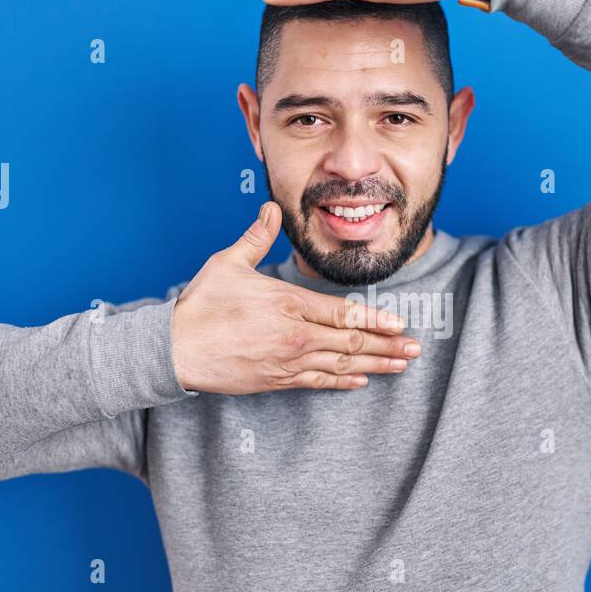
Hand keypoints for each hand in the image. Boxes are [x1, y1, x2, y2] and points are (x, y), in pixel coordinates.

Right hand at [170, 202, 421, 393]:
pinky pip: (318, 382)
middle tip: (415, 349)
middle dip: (387, 345)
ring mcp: (288, 361)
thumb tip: (270, 209)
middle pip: (351, 341)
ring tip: (400, 367)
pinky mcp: (277, 380)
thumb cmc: (201, 306)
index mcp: (289, 304)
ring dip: (375, 365)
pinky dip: (342, 382)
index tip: (400, 325)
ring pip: (341, 364)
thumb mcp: (228, 264)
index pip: (344, 313)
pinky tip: (361, 382)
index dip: (376, 320)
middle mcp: (296, 335)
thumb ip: (256, 238)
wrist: (176, 349)